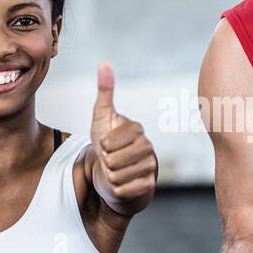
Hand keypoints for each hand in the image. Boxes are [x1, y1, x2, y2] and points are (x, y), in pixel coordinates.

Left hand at [90, 61, 156, 207]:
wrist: (115, 172)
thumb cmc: (107, 142)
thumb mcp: (102, 117)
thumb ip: (105, 91)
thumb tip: (104, 62)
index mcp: (137, 129)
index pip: (109, 142)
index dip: (102, 146)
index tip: (107, 145)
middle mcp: (148, 147)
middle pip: (113, 161)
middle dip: (106, 163)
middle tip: (111, 159)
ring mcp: (150, 167)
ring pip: (117, 177)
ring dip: (111, 177)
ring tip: (116, 170)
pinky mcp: (149, 185)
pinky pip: (123, 190)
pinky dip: (117, 189)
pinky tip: (122, 183)